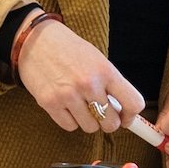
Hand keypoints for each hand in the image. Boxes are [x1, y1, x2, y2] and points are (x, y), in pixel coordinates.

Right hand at [16, 17, 143, 134]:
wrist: (35, 40)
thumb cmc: (68, 49)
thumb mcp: (96, 59)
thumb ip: (110, 83)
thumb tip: (122, 111)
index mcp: (105, 70)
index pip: (133, 103)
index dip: (132, 116)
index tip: (126, 117)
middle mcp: (88, 84)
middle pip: (111, 123)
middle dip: (108, 121)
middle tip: (102, 113)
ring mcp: (68, 95)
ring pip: (90, 127)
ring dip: (88, 121)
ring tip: (81, 105)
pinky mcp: (49, 103)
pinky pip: (70, 126)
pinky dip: (70, 120)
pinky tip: (66, 105)